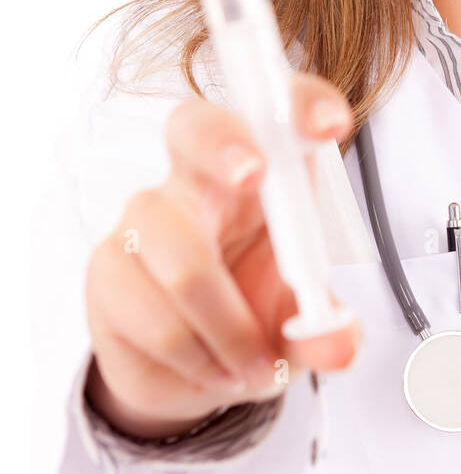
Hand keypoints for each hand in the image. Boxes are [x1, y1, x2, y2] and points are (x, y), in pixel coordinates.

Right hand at [84, 72, 361, 439]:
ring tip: (254, 366)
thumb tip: (339, 343)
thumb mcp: (302, 323)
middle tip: (254, 174)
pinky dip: (199, 359)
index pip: (279, 110)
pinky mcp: (109, 267)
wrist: (195, 370)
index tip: (331, 124)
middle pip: (194, 129)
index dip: (302, 103)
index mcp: (264, 171)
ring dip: (232, 333)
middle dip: (225, 145)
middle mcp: (198, 178)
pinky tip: (211, 367)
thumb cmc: (255, 313)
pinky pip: (159, 319)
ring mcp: (145, 217)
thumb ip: (324, 330)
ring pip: (186, 264)